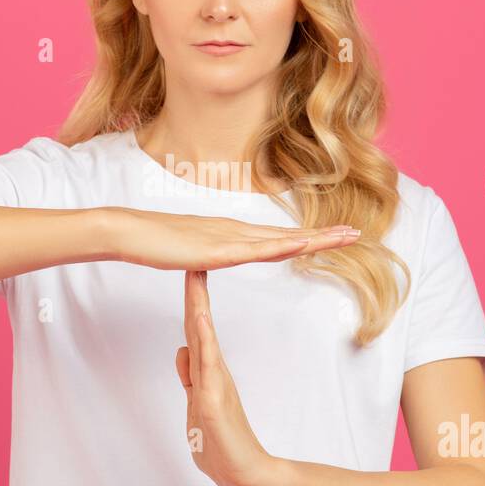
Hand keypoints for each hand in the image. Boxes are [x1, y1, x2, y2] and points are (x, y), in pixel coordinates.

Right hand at [108, 207, 361, 271]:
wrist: (129, 231)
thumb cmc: (154, 241)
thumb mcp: (191, 250)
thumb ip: (208, 252)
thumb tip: (218, 255)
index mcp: (232, 232)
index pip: (278, 236)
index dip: (307, 237)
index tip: (333, 237)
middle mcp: (236, 230)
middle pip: (288, 234)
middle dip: (323, 235)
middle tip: (356, 234)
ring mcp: (227, 238)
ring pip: (280, 239)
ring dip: (313, 238)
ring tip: (342, 238)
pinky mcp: (215, 250)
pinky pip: (254, 250)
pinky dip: (280, 247)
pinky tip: (299, 246)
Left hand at [173, 268, 279, 485]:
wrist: (246, 473)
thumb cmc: (224, 443)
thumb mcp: (199, 404)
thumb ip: (191, 378)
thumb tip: (183, 352)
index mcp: (207, 372)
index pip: (196, 331)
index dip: (191, 303)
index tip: (189, 276)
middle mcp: (212, 371)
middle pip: (198, 325)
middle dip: (193, 293)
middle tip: (192, 259)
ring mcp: (213, 382)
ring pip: (203, 337)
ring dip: (198, 306)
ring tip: (196, 276)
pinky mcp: (213, 398)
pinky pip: (206, 363)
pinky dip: (203, 338)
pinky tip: (201, 318)